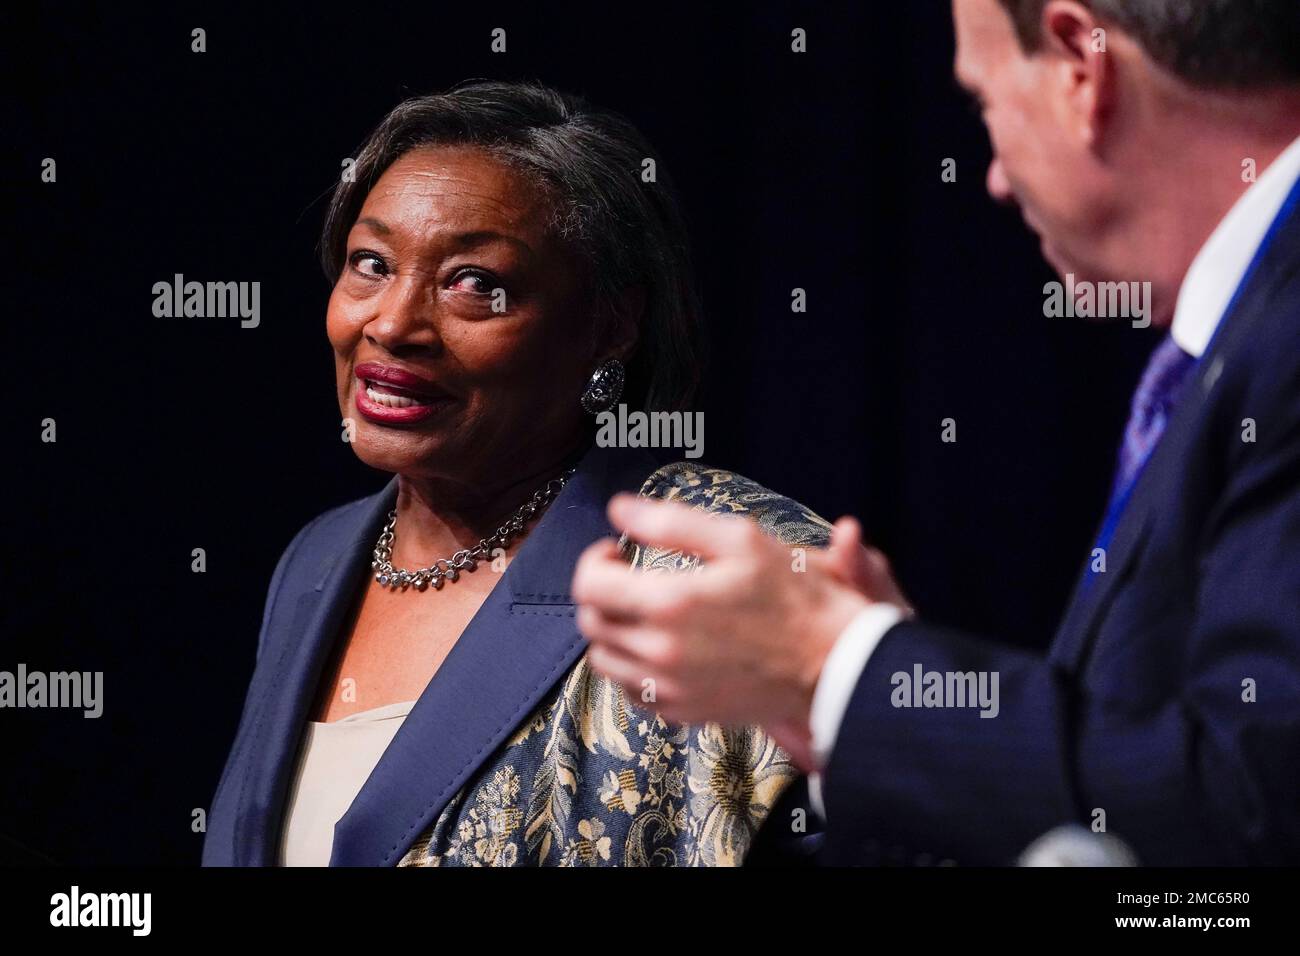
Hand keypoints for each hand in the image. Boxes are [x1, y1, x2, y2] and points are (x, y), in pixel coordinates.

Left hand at [572, 494, 910, 770]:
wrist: (834, 663)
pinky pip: (632, 690)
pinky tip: (660, 646)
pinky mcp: (682, 711)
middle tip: (628, 576)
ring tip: (643, 611)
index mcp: (669, 603)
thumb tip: (620, 508)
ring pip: (603, 659)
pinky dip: (632, 666)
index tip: (616, 551)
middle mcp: (659, 651)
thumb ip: (671, 521)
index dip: (594, 559)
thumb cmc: (794, 596)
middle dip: (601, 591)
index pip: (588, 584)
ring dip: (612, 630)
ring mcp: (669, 687)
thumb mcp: (740, 539)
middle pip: (590, 621)